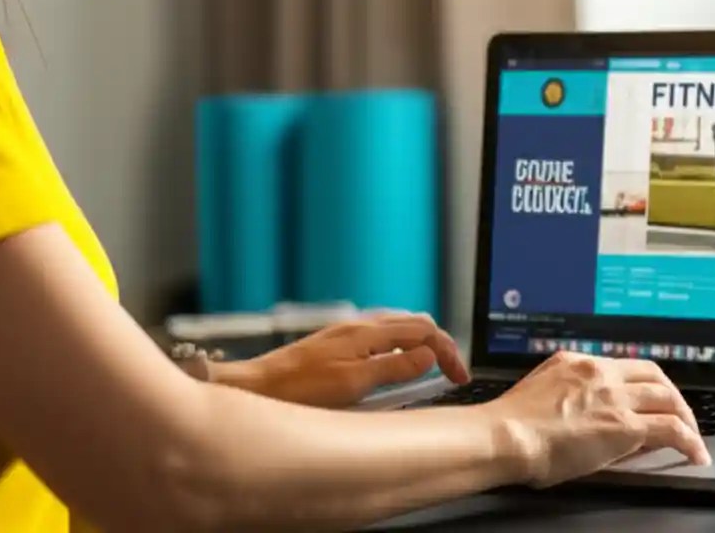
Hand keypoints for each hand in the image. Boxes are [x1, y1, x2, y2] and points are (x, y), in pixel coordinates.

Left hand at [215, 312, 469, 407]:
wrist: (256, 388)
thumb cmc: (298, 391)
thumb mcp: (354, 385)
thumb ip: (395, 368)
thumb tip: (429, 357)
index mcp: (367, 333)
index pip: (425, 330)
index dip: (448, 352)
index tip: (459, 377)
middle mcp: (359, 326)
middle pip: (415, 323)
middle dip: (439, 345)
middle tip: (450, 373)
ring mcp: (347, 333)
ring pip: (398, 328)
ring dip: (420, 345)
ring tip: (429, 371)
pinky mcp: (336, 344)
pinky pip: (380, 337)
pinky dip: (400, 348)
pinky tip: (394, 368)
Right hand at [484, 352, 710, 487]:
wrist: (504, 437)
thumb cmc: (509, 427)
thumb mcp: (539, 394)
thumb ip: (564, 393)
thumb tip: (586, 413)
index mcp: (576, 363)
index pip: (623, 367)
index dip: (642, 383)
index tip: (648, 397)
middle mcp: (599, 373)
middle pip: (653, 375)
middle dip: (671, 395)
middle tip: (679, 413)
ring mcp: (615, 397)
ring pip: (668, 398)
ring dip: (685, 417)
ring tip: (692, 435)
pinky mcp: (626, 426)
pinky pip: (672, 429)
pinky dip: (690, 440)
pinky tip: (695, 453)